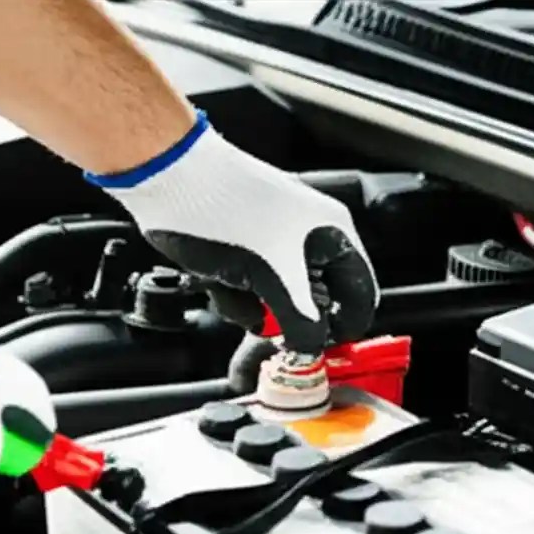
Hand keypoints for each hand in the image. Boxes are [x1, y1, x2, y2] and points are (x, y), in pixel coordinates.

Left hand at [87, 111, 378, 354]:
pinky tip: (217, 281)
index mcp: (333, 235)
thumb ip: (301, 325)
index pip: (361, 296)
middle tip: (270, 327)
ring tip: (234, 289)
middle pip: (315, 303)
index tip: (316, 348)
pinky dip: (232, 295)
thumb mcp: (274, 280)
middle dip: (286, 318)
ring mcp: (275, 244)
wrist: (173, 180)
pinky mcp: (243, 251)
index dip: (342, 328)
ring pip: (278, 301)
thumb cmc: (228, 211)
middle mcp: (309, 238)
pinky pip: (249, 292)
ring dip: (254, 308)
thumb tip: (311, 353)